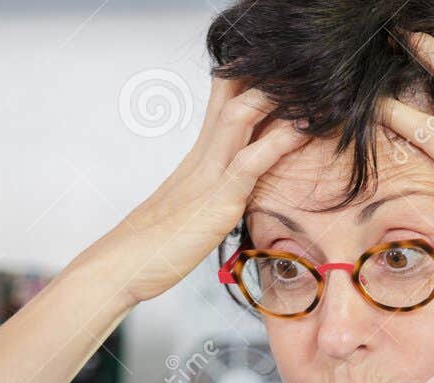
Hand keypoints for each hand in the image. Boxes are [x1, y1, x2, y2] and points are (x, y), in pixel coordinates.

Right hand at [100, 77, 310, 304]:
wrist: (124, 265)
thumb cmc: (155, 245)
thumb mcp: (190, 210)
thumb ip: (212, 193)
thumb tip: (231, 192)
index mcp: (197, 157)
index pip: (222, 100)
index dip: (249, 79)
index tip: (280, 70)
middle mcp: (202, 157)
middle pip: (231, 95)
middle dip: (265, 77)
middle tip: (301, 67)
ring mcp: (208, 177)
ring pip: (239, 117)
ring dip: (274, 98)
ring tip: (310, 87)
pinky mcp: (217, 204)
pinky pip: (248, 164)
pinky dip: (276, 143)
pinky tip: (301, 130)